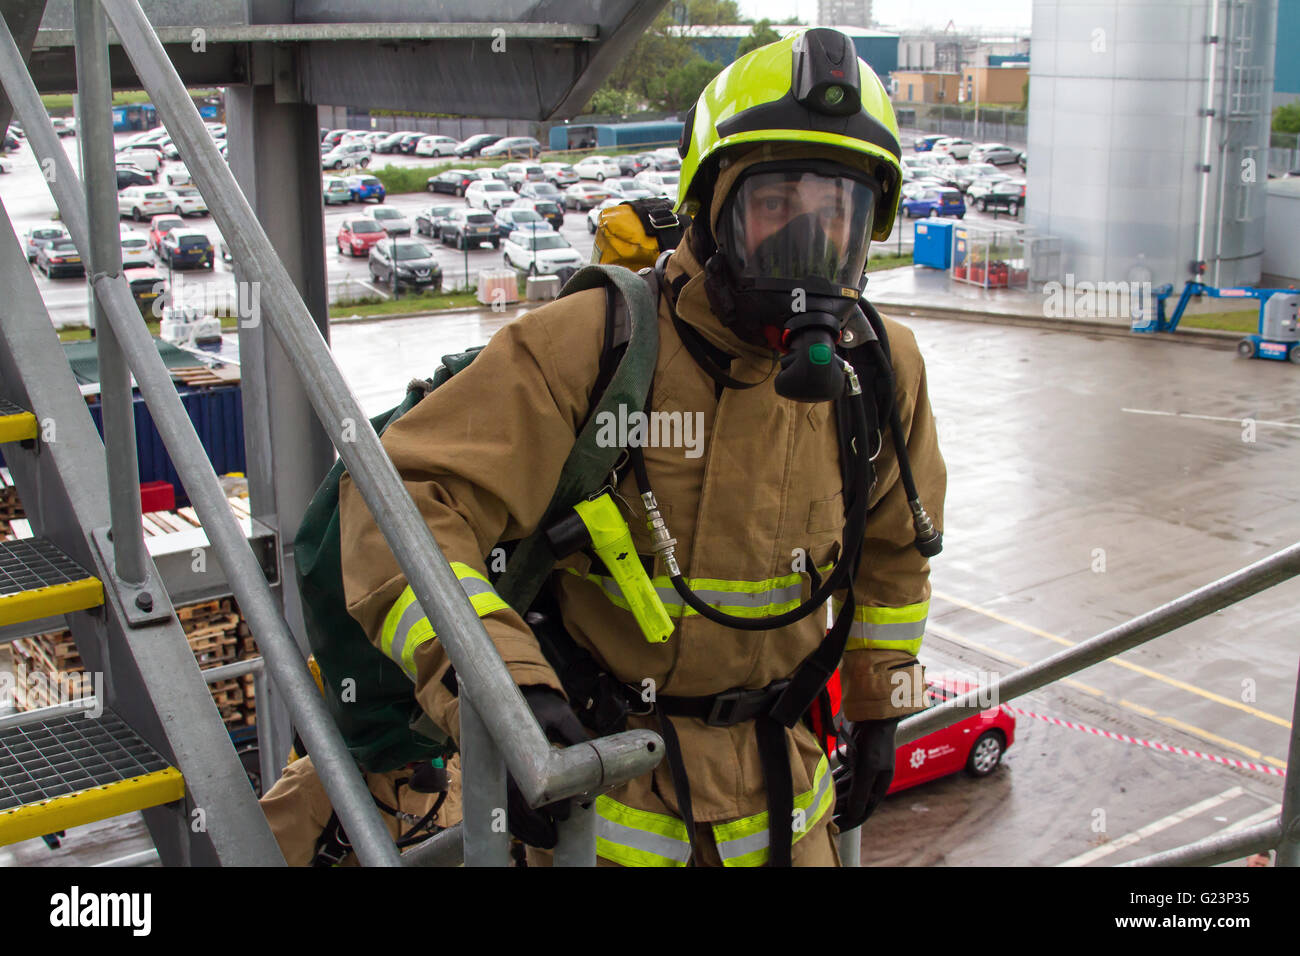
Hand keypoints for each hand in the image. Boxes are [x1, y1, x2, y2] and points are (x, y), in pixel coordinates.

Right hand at [506, 686, 588, 847]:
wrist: (519, 695)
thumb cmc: (543, 706)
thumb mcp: (563, 717)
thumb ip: (578, 738)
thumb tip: (598, 767)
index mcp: (519, 747)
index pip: (530, 786)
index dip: (549, 805)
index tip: (565, 814)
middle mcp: (503, 763)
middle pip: (515, 806)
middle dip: (536, 827)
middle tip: (555, 837)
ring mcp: (498, 771)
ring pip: (507, 812)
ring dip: (526, 831)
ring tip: (547, 841)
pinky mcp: (498, 777)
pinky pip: (502, 807)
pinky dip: (517, 825)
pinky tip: (533, 833)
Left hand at [832, 717, 899, 831]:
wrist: (874, 715)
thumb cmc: (874, 742)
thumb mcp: (867, 769)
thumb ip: (860, 792)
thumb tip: (854, 814)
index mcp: (879, 786)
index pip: (864, 811)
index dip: (850, 821)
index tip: (835, 827)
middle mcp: (872, 779)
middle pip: (854, 800)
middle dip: (839, 808)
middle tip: (822, 814)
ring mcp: (863, 769)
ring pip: (847, 788)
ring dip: (836, 795)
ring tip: (820, 801)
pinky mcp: (855, 758)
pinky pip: (843, 774)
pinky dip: (835, 780)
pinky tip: (824, 784)